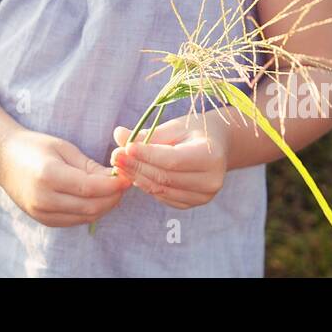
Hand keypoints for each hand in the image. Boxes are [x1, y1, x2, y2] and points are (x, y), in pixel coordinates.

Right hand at [0, 129, 133, 227]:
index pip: (91, 188)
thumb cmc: (33, 146)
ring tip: (113, 190)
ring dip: (104, 206)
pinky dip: (90, 211)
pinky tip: (96, 198)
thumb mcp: (63, 148)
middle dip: (113, 197)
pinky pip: (75, 220)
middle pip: (91, 206)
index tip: (128, 176)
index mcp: (49, 175)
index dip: (114, 185)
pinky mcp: (44, 220)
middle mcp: (44, 198)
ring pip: (85, 217)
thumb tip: (115, 177)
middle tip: (124, 184)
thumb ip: (88, 166)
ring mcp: (42, 212)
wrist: (2, 159)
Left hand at [109, 111, 229, 209]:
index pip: (172, 160)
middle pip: (165, 178)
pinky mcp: (193, 203)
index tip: (125, 148)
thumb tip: (118, 134)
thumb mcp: (174, 127)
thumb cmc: (193, 131)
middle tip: (115, 156)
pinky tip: (134, 174)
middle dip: (136, 167)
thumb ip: (148, 134)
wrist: (217, 145)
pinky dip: (147, 186)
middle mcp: (211, 181)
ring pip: (161, 190)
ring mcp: (204, 196)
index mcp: (211, 156)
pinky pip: (164, 197)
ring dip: (137, 178)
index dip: (147, 155)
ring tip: (119, 164)